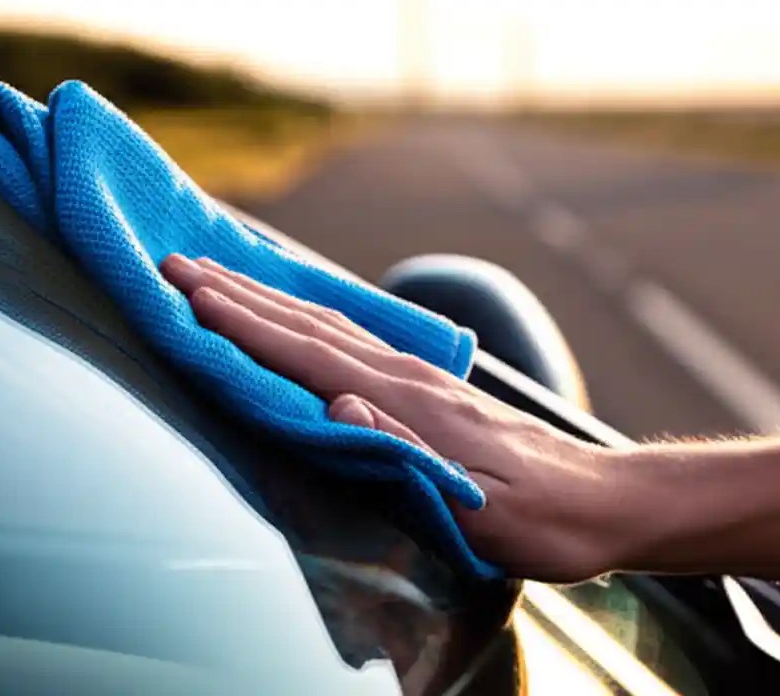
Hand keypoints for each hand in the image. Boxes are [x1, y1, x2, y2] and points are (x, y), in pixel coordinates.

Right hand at [160, 254, 636, 581]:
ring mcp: (417, 376)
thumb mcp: (476, 504)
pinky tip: (295, 313)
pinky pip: (348, 336)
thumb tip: (336, 403)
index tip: (192, 292)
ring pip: (325, 324)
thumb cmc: (537, 517)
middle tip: (179, 261)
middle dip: (239, 292)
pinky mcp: (425, 387)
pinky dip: (306, 316)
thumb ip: (404, 452)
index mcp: (407, 402)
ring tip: (219, 272)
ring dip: (266, 296)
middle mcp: (405, 376)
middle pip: (307, 324)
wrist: (600, 501)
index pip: (308, 355)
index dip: (246, 324)